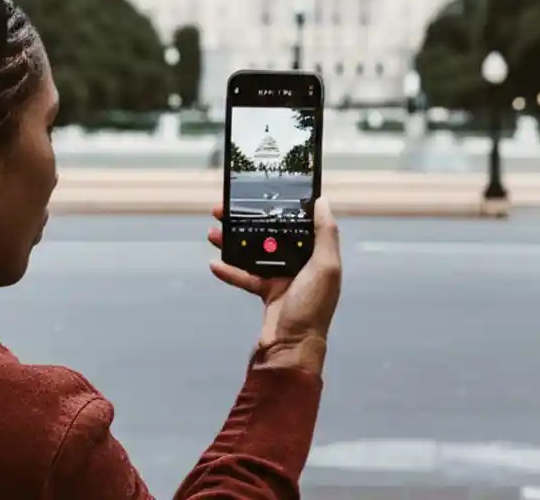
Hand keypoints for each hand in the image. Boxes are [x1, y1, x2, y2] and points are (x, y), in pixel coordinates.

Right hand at [207, 198, 341, 375]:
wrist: (291, 349)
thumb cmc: (312, 309)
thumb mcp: (325, 267)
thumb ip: (325, 234)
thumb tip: (322, 201)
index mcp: (318, 254)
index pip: (300, 221)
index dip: (282, 204)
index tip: (263, 189)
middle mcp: (302, 263)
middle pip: (272, 232)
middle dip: (250, 219)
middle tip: (227, 207)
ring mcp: (283, 277)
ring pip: (255, 251)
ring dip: (233, 240)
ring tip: (214, 230)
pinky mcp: (267, 292)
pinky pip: (245, 276)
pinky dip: (230, 270)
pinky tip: (215, 263)